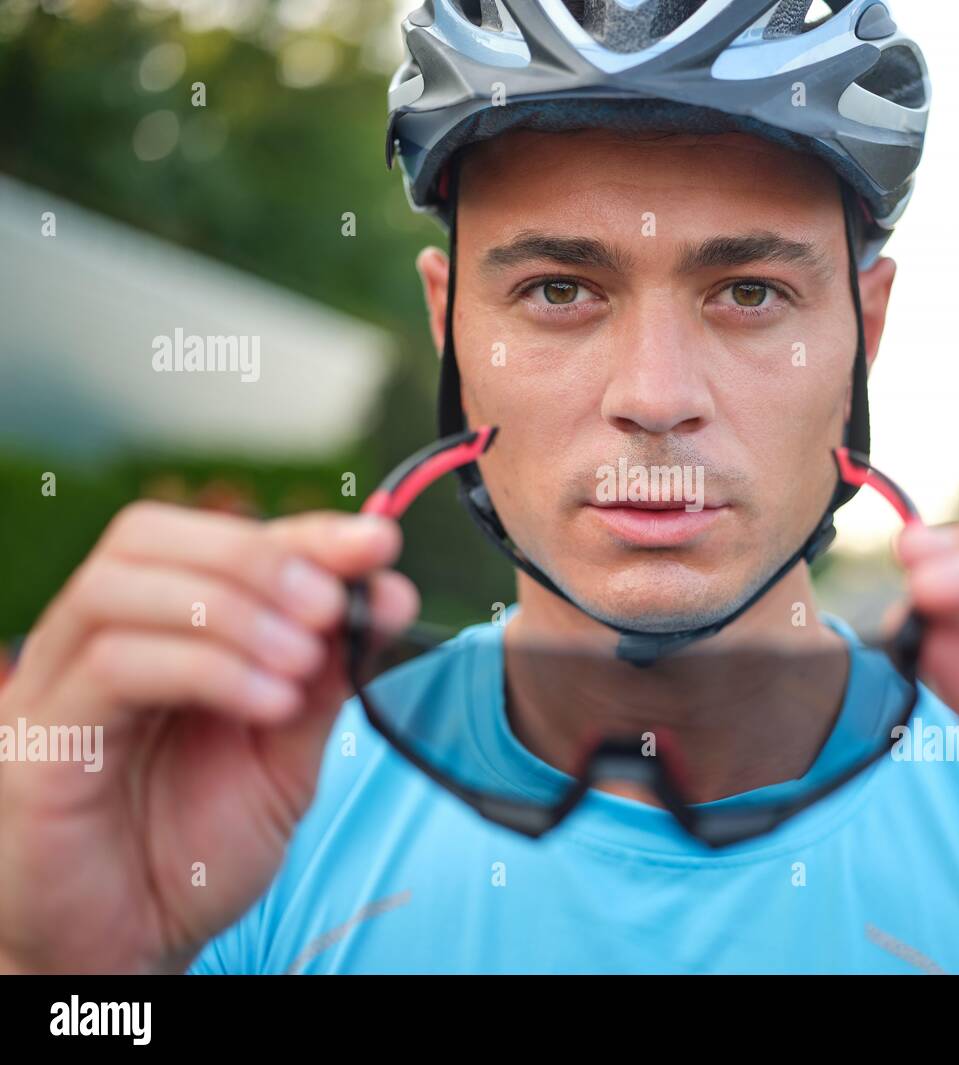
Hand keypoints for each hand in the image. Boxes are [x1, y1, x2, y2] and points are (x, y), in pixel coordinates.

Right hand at [0, 503, 416, 973]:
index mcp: (151, 629)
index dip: (298, 531)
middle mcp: (88, 642)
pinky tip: (270, 702)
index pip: (213, 538)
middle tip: (329, 607)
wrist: (130, 950)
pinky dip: (206, 668)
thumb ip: (328, 671)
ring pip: (119, 588)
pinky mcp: (37, 747)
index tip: (377, 544)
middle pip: (148, 535)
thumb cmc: (196, 847)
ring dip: (233, 610)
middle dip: (258, 558)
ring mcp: (52, 689)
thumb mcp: (287, 750)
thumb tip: (388, 587)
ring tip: (302, 665)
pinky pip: (112, 667)